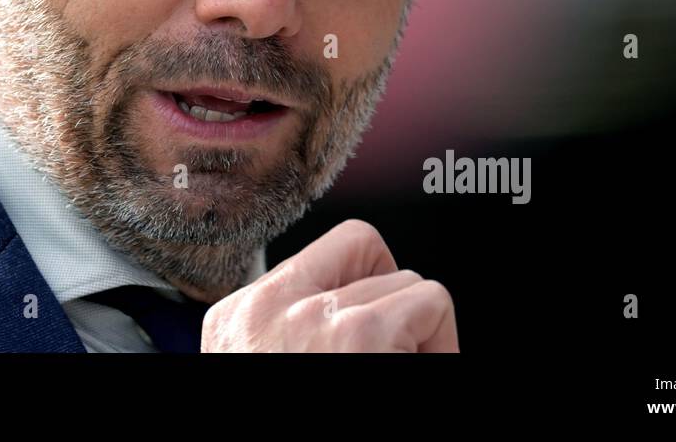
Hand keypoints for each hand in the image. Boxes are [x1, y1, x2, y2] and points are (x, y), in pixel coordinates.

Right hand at [201, 219, 458, 351]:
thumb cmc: (274, 418)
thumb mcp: (258, 356)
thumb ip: (287, 326)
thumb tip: (333, 305)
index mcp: (234, 319)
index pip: (312, 258)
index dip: (355, 291)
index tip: (367, 332)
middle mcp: (267, 309)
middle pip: (362, 258)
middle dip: (387, 306)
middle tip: (388, 352)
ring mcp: (315, 318)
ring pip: (402, 281)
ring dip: (413, 327)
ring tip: (399, 363)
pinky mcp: (362, 334)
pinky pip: (431, 300)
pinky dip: (440, 340)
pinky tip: (415, 366)